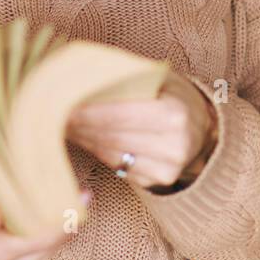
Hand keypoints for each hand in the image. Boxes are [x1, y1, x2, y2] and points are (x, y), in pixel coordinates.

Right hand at [0, 181, 89, 259]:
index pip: (41, 237)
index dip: (62, 216)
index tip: (78, 192)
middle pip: (56, 240)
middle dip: (68, 213)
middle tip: (79, 186)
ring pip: (59, 242)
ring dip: (65, 218)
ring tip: (70, 190)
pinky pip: (54, 242)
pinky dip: (58, 224)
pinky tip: (58, 204)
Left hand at [65, 69, 217, 190]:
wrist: (205, 130)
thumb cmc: (176, 97)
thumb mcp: (162, 80)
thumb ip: (129, 79)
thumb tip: (83, 76)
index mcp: (174, 114)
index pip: (120, 115)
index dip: (88, 111)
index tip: (64, 103)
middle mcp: (173, 146)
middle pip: (112, 137)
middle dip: (80, 125)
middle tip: (54, 113)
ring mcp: (166, 169)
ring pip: (110, 154)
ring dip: (84, 139)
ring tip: (65, 123)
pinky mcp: (155, 182)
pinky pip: (117, 166)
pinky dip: (97, 151)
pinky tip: (84, 138)